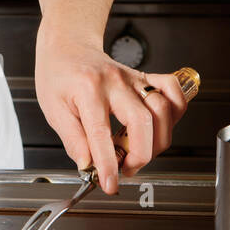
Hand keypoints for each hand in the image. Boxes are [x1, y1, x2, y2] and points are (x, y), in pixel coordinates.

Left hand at [34, 24, 188, 193]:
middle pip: (142, 122)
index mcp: (87, 90)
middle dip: (139, 155)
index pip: (101, 133)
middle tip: (126, 168)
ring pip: (163, 109)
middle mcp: (115, 82)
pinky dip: (176, 110)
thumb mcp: (53, 109)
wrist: (68, 45)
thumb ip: (73, 140)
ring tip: (139, 152)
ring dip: (157, 140)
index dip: (108, 164)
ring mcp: (133, 78)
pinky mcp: (145, 77)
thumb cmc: (58, 74)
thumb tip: (88, 166)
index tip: (110, 184)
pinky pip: (173, 90)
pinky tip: (160, 126)